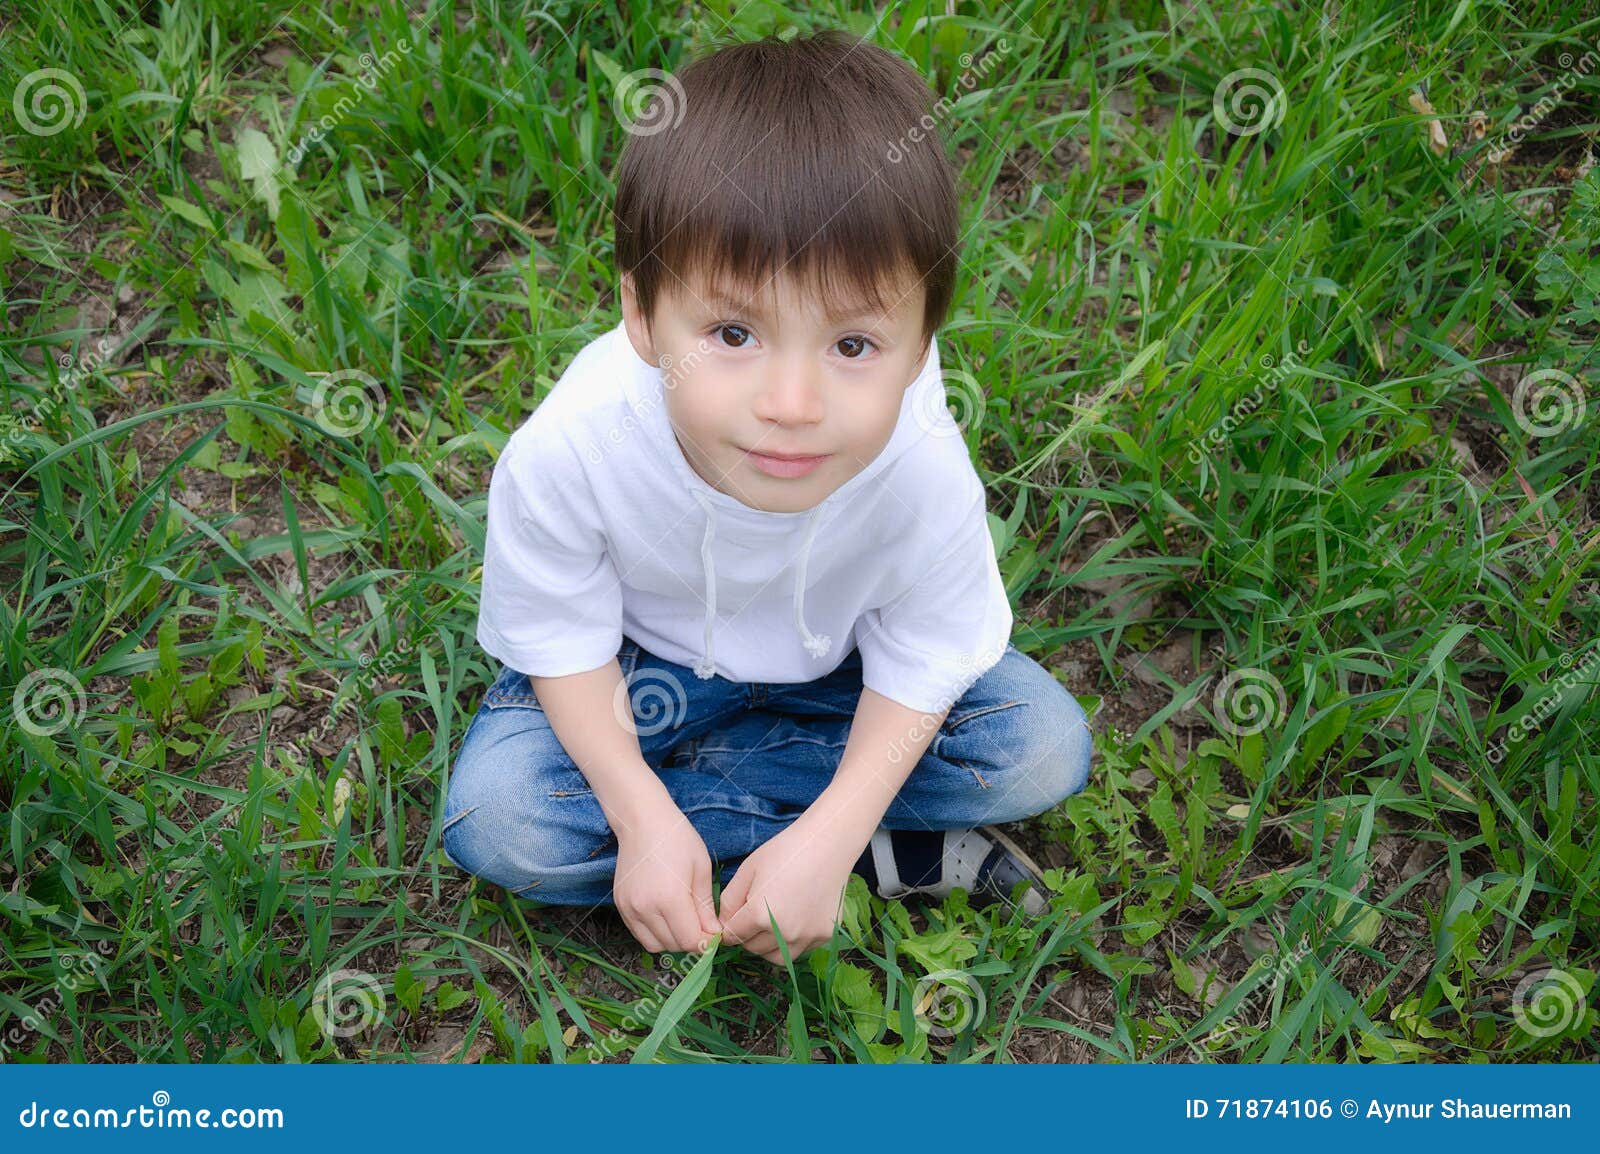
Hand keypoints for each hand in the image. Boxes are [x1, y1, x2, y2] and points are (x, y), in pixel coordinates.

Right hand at [613, 803, 721, 954]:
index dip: (705, 941)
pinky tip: (666, 916)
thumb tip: (713, 934)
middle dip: (691, 941)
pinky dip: (655, 933)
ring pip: (655, 945)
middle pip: (673, 946)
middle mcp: (645, 908)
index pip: (690, 941)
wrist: (642, 820)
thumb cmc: (677, 838)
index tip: (713, 931)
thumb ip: (706, 906)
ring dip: (672, 940)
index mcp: (669, 898)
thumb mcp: (701, 868)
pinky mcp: (620, 905)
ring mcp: (629, 908)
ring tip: (683, 920)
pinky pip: (640, 934)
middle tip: (701, 925)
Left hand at [718, 822, 856, 965]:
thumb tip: (723, 925)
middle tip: (754, 915)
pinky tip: (795, 918)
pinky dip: (792, 941)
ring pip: (776, 957)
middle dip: (748, 936)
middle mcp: (784, 932)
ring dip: (768, 945)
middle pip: (753, 949)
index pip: (733, 936)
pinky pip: (801, 949)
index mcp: (760, 915)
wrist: (827, 843)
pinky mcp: (825, 935)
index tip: (734, 919)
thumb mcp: (748, 870)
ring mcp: (807, 936)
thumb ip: (729, 901)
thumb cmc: (785, 851)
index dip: (729, 928)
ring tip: (771, 923)